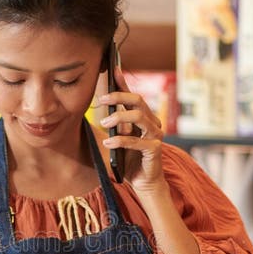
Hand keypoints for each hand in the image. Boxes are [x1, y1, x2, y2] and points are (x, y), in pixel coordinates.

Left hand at [99, 65, 165, 192]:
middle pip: (137, 101)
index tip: (112, 71)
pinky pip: (137, 141)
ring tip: (104, 122)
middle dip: (118, 97)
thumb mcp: (117, 138)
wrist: (143, 182)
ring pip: (138, 116)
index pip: (133, 96)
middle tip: (100, 100)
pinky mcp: (155, 149)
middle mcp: (152, 122)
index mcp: (143, 118)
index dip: (123, 83)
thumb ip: (113, 125)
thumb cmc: (129, 160)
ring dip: (118, 117)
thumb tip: (97, 110)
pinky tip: (108, 142)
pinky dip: (120, 140)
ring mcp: (155, 135)